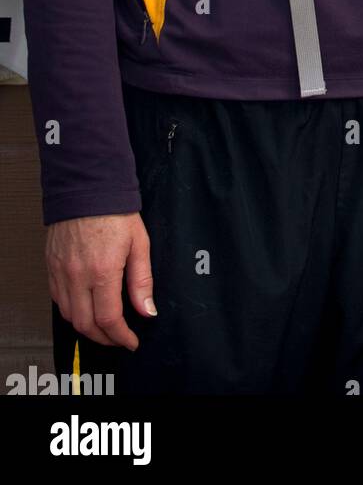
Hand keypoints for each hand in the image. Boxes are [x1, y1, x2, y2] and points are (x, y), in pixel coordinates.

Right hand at [46, 213, 155, 350]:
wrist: (87, 186)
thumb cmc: (115, 210)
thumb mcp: (139, 243)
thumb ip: (142, 280)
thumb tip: (147, 310)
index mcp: (103, 270)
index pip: (109, 319)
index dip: (121, 336)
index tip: (131, 341)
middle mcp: (78, 275)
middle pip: (86, 324)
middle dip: (104, 338)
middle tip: (119, 338)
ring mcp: (61, 272)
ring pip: (69, 316)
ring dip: (86, 327)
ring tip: (104, 327)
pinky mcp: (51, 266)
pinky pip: (57, 299)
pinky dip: (71, 311)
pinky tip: (85, 307)